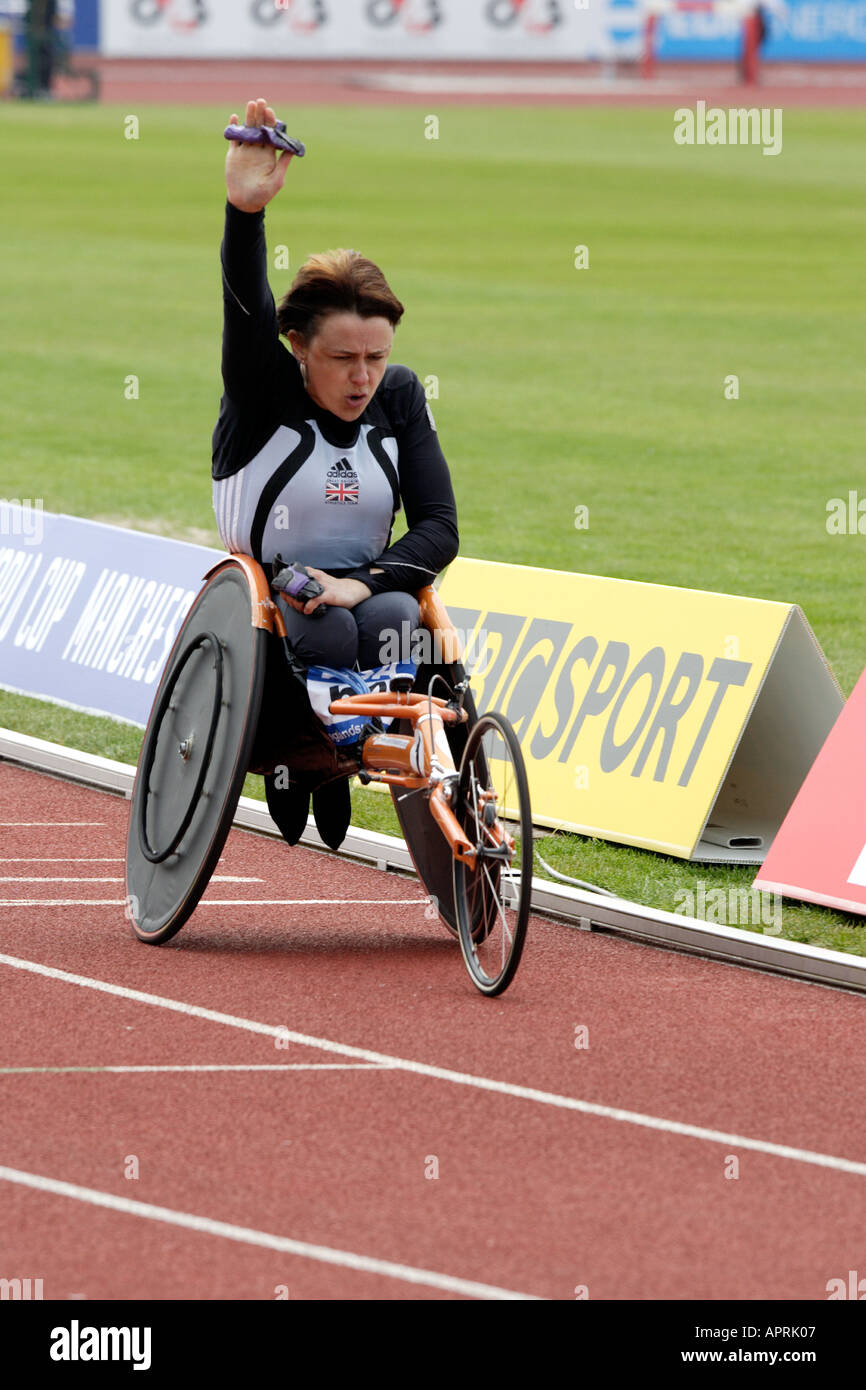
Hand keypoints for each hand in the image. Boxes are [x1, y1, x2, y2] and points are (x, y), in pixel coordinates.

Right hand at [226, 97, 294, 213]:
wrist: (245, 202)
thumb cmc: (263, 194)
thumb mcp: (277, 180)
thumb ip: (283, 163)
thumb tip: (292, 149)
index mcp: (268, 154)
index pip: (270, 134)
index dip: (271, 122)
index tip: (271, 112)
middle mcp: (257, 149)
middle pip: (259, 128)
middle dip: (260, 115)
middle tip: (261, 102)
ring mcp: (245, 151)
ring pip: (247, 130)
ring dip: (249, 117)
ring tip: (251, 104)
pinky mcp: (233, 154)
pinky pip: (234, 138)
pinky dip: (234, 128)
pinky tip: (234, 117)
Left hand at [286, 568, 372, 615]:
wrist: (352, 590)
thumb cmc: (334, 588)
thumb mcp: (319, 582)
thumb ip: (307, 584)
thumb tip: (292, 592)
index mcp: (311, 573)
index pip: (291, 579)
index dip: (286, 591)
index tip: (288, 598)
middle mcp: (315, 577)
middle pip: (294, 588)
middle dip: (291, 600)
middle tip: (296, 606)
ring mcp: (322, 586)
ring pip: (301, 595)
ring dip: (298, 604)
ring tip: (302, 609)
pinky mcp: (328, 594)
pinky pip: (313, 601)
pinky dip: (308, 607)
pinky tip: (308, 611)